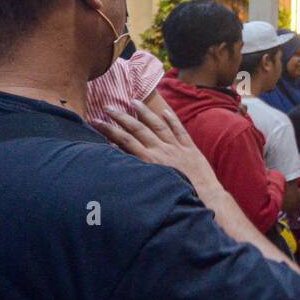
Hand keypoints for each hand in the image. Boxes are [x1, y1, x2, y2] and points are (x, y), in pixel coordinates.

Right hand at [97, 101, 221, 199]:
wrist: (204, 198)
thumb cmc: (176, 197)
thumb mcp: (151, 185)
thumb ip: (137, 170)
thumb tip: (120, 158)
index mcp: (149, 161)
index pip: (124, 140)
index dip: (108, 129)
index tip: (95, 120)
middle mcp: (162, 151)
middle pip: (138, 129)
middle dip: (121, 117)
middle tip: (108, 106)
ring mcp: (177, 148)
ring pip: (158, 125)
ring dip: (145, 112)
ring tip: (134, 101)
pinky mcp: (191, 149)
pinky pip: (180, 131)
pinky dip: (172, 120)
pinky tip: (165, 111)